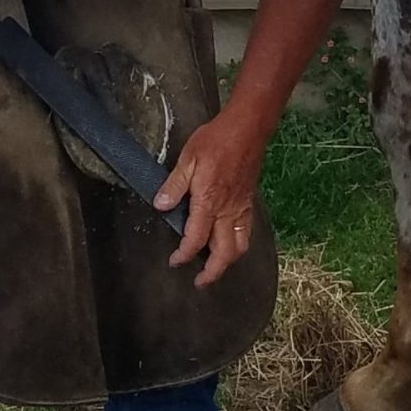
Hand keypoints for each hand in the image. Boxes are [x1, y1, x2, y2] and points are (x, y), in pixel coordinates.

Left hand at [155, 111, 268, 288]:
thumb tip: (161, 206)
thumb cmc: (215, 141)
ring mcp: (241, 208)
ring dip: (228, 262)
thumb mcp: (188, 159)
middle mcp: (228, 210)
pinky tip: (229, 244)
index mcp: (209, 201)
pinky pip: (246, 232)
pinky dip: (238, 245)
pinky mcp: (249, 202)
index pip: (196, 238)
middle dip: (213, 272)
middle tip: (200, 281)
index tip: (175, 261)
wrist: (247, 129)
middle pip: (224, 252)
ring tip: (215, 267)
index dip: (184, 254)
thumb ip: (174, 185)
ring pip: (240, 246)